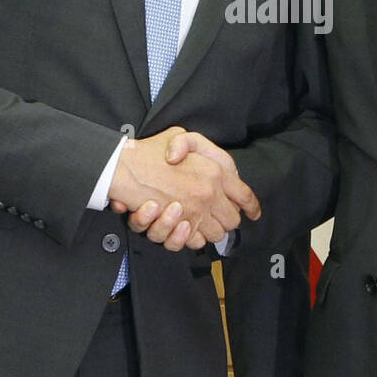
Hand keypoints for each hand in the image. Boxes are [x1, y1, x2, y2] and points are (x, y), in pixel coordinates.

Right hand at [108, 128, 259, 248]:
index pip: (244, 194)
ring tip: (195, 220)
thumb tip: (214, 166)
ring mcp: (194, 212)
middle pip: (232, 220)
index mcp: (215, 171)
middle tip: (215, 215)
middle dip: (225, 220)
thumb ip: (199, 146)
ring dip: (207, 230)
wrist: (123, 169)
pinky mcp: (177, 227)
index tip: (253, 213)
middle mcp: (209, 193)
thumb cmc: (149, 152)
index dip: (251, 206)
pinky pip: (193, 242)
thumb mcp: (179, 135)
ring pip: (214, 234)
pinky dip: (189, 238)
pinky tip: (183, 228)